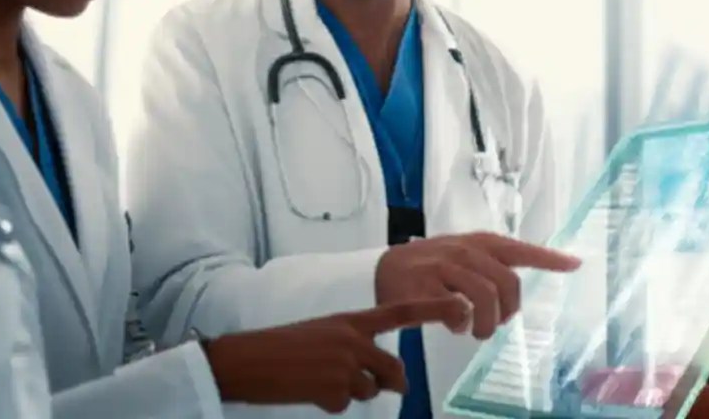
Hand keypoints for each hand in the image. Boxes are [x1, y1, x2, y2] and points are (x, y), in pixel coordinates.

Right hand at [204, 298, 469, 412]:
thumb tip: (381, 375)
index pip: (402, 312)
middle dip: (388, 382)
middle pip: (394, 369)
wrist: (246, 359)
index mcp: (352, 319)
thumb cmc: (284, 346)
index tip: (461, 305)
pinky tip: (309, 390)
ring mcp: (344, 365)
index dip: (434, 309)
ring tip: (320, 379)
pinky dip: (331, 402)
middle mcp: (353, 339)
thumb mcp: (326, 331)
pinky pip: (347, 404)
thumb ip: (357, 343)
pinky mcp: (333, 390)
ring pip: (371, 390)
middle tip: (367, 381)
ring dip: (352, 392)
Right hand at [376, 232, 580, 339]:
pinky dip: (460, 322)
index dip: (547, 258)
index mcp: (478, 242)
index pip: (518, 249)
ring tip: (476, 331)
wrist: (385, 267)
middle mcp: (463, 250)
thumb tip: (525, 280)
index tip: (575, 264)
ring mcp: (442, 266)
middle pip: (505, 281)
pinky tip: (455, 325)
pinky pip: (454, 310)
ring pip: (483, 296)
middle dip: (508, 310)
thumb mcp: (465, 254)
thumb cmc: (432, 264)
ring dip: (486, 322)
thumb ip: (493, 263)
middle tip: (498, 324)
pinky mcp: (421, 286)